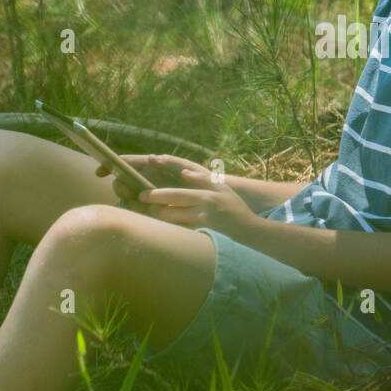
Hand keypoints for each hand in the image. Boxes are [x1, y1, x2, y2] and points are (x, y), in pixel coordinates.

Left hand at [100, 154, 254, 237]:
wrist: (250, 229)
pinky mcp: (205, 229)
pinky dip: (170, 227)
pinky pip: (182, 228)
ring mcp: (206, 214)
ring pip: (175, 214)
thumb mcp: (222, 188)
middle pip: (176, 195)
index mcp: (210, 184)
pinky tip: (160, 228)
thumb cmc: (232, 207)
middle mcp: (207, 197)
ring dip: (160, 213)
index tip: (153, 160)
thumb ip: (203, 180)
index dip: (169, 165)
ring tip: (147, 212)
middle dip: (156, 196)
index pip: (186, 169)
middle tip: (141, 195)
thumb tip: (184, 172)